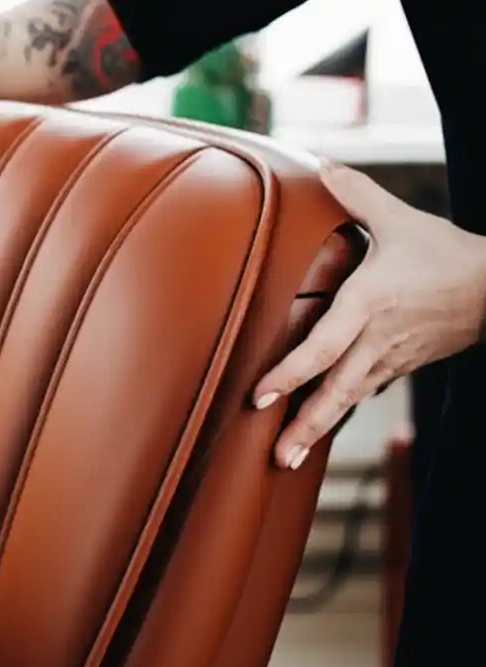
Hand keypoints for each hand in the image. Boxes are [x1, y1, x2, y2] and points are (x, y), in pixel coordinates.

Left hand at [253, 163, 485, 469]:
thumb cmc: (446, 252)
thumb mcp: (400, 220)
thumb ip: (356, 194)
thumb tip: (322, 164)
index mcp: (370, 304)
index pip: (324, 347)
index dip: (290, 374)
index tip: (260, 396)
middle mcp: (377, 339)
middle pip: (336, 389)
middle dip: (305, 425)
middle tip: (275, 457)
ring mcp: (391, 358)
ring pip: (348, 399)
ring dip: (318, 431)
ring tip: (286, 461)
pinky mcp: (401, 365)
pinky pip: (363, 394)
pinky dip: (339, 414)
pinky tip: (316, 438)